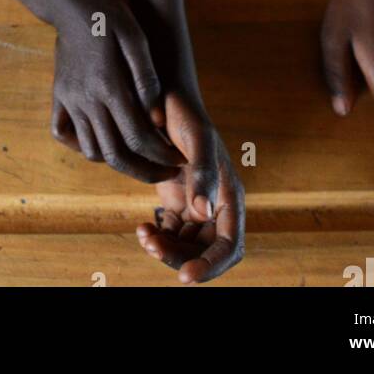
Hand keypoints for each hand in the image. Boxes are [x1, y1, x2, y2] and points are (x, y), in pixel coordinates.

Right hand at [50, 0, 184, 183]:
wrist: (70, 4)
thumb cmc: (108, 17)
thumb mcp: (135, 37)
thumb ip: (146, 79)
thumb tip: (157, 118)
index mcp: (108, 86)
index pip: (138, 138)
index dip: (162, 156)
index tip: (180, 160)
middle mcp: (86, 99)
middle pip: (115, 155)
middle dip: (145, 171)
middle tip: (167, 170)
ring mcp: (69, 100)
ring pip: (91, 150)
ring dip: (118, 162)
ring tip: (141, 158)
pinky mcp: (59, 97)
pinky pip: (63, 135)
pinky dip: (82, 145)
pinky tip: (101, 139)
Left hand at [136, 90, 244, 283]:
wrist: (162, 96)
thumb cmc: (184, 114)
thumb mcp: (198, 139)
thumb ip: (204, 174)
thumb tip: (204, 213)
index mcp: (230, 196)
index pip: (229, 245)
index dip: (211, 265)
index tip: (185, 276)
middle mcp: (216, 206)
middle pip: (205, 251)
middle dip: (181, 257)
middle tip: (153, 246)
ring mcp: (196, 205)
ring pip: (185, 245)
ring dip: (166, 249)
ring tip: (144, 235)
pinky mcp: (176, 201)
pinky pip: (170, 233)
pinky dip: (157, 236)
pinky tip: (143, 228)